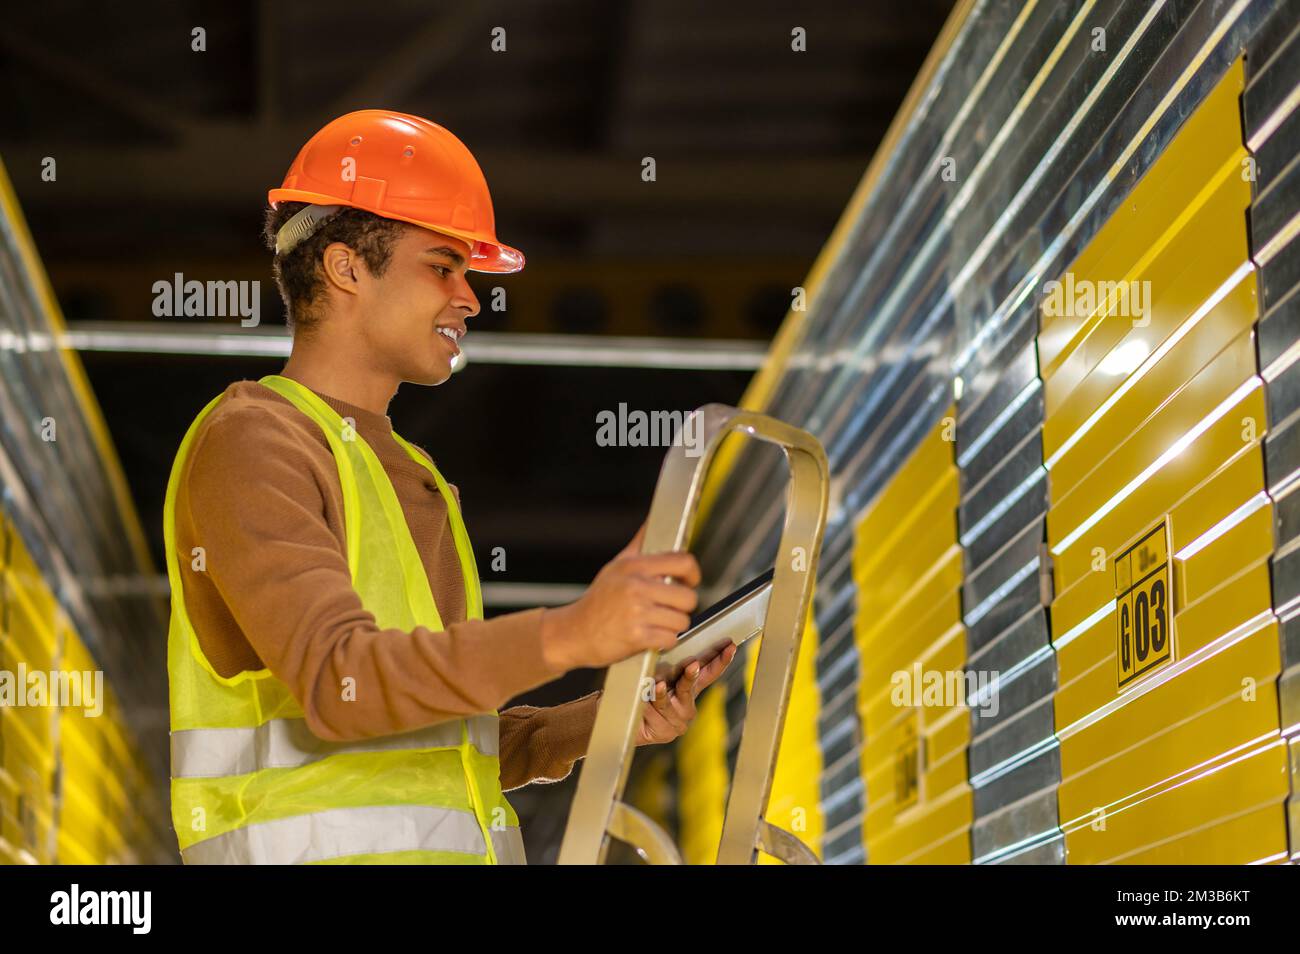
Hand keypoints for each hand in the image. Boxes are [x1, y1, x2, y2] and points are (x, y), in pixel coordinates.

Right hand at [540, 522, 700, 671]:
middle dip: (682, 606)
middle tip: (667, 607)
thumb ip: (639, 545)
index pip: (683, 561)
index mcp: (634, 566)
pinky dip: (663, 641)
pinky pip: (671, 639)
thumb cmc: (598, 600)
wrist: (575, 632)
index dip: (693, 573)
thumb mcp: (615, 566)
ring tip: (654, 622)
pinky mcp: (637, 636)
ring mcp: (637, 611)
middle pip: (688, 596)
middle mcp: (636, 586)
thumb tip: (653, 519)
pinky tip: (649, 636)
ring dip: (672, 626)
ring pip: (681, 620)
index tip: (689, 581)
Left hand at [636, 643, 737, 744]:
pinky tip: (655, 691)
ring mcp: (679, 719)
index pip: (708, 671)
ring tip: (658, 682)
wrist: (619, 718)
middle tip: (694, 664)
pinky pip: (661, 710)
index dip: (720, 659)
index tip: (730, 646)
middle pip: (696, 683)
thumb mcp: (655, 674)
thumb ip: (670, 668)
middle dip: (695, 672)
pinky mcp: (668, 732)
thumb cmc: (638, 693)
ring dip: (664, 689)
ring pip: (676, 697)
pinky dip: (655, 700)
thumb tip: (681, 653)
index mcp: (688, 688)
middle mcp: (687, 703)